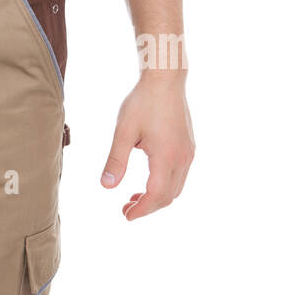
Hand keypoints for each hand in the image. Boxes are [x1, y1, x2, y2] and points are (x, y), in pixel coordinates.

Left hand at [100, 70, 194, 219]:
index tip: (126, 215)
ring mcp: (188, 152)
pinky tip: (149, 178)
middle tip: (126, 208)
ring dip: (157, 196)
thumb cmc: (143, 102)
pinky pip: (180, 175)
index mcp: (166, 157)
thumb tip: (107, 187)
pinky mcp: (189, 146)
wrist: (165, 79)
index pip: (156, 195)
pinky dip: (165, 184)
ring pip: (176, 187)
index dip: (141, 210)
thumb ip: (116, 160)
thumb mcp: (124, 131)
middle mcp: (183, 158)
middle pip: (169, 196)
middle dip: (148, 206)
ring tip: (135, 197)